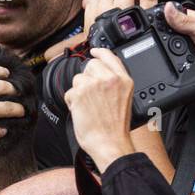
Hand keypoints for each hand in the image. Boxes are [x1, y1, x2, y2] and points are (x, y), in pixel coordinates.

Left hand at [66, 48, 135, 170]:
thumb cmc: (116, 128)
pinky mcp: (80, 93)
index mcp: (124, 80)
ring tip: (89, 108)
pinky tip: (83, 112)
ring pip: (78, 80)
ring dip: (79, 92)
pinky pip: (69, 93)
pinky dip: (72, 103)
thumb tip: (100, 75)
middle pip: (90, 66)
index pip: (110, 56)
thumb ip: (115, 84)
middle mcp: (110, 79)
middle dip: (87, 79)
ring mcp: (94, 84)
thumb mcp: (125, 100)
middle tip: (92, 97)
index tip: (94, 51)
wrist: (110, 143)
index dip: (100, 53)